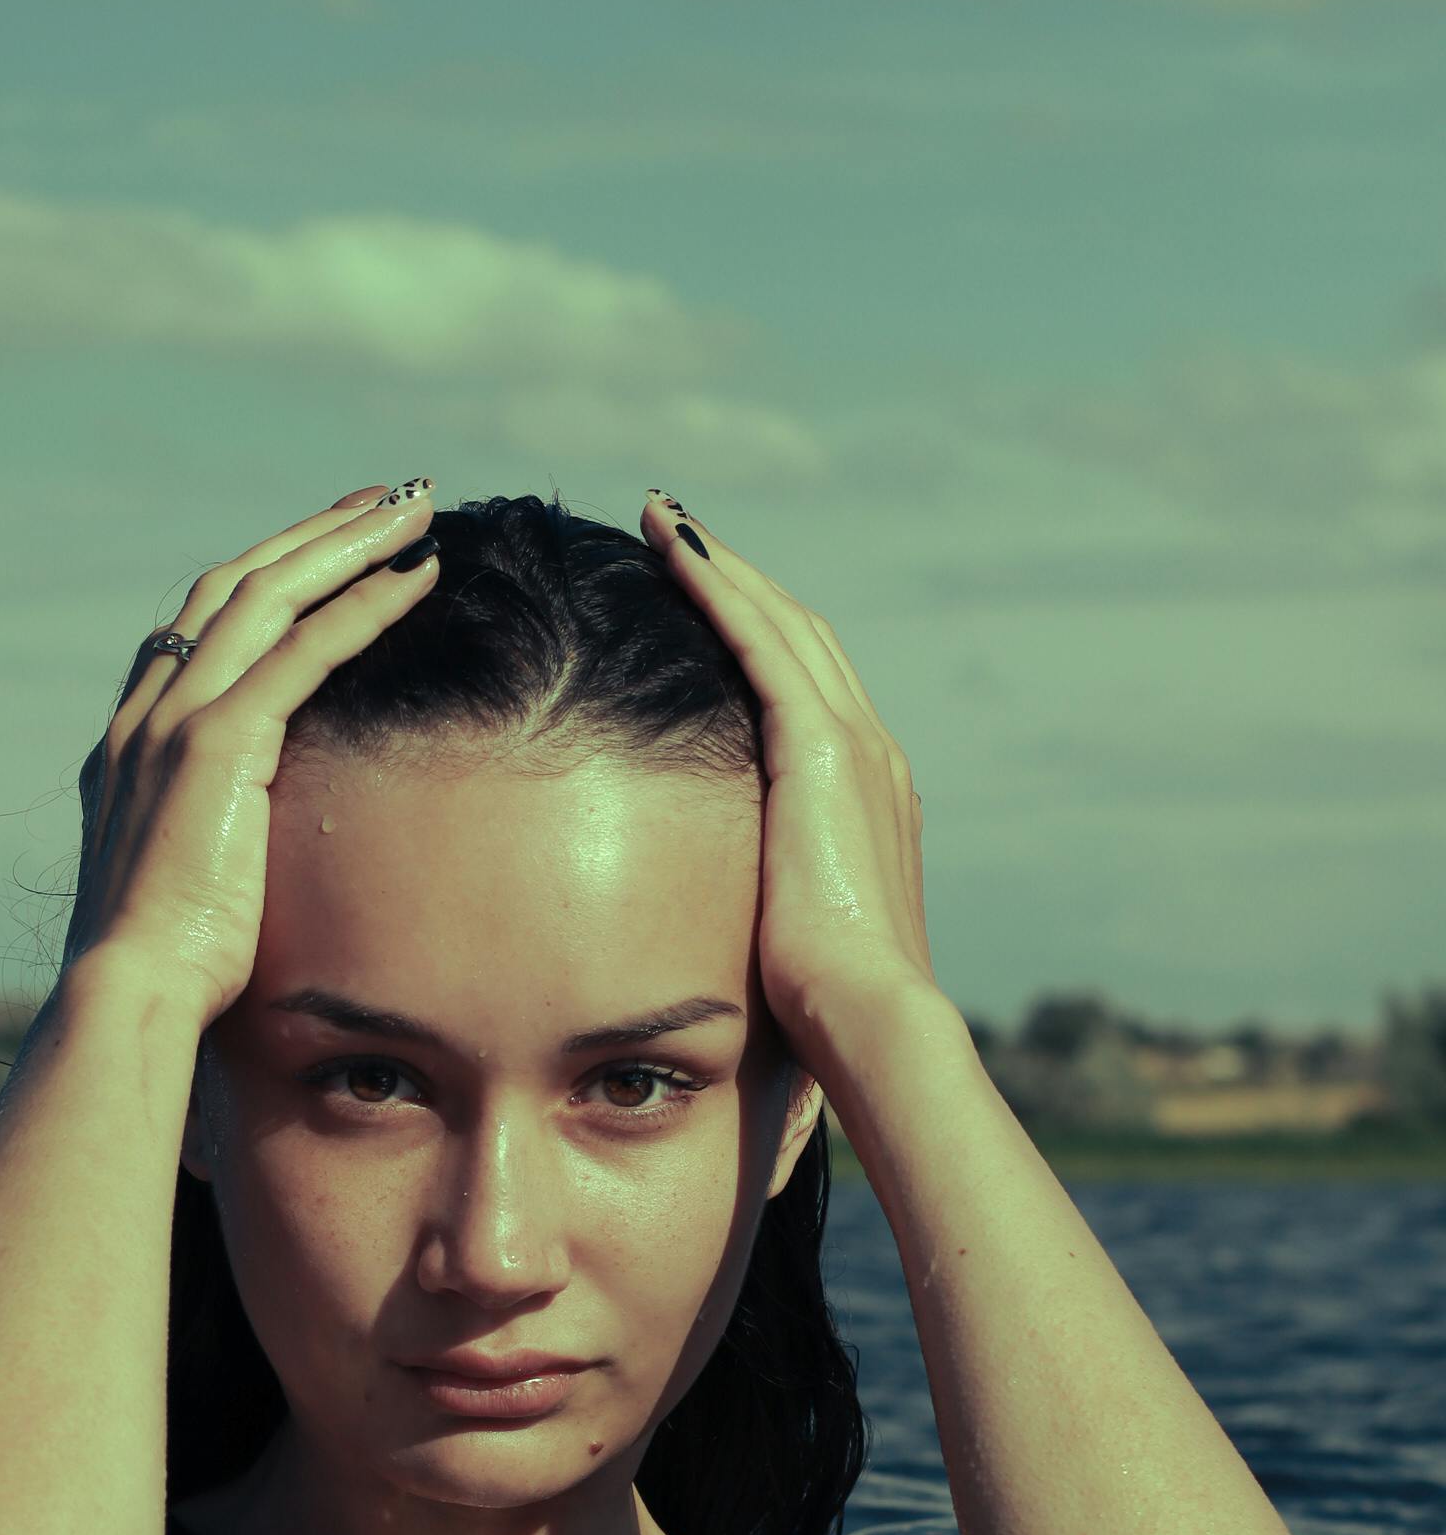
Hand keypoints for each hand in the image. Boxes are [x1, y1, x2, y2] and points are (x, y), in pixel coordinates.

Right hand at [64, 480, 438, 1029]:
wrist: (130, 992)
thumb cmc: (168, 966)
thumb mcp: (186, 877)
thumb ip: (213, 834)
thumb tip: (257, 847)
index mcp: (132, 738)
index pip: (202, 622)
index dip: (269, 571)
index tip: (330, 544)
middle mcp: (147, 712)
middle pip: (236, 583)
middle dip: (315, 533)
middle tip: (385, 498)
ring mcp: (176, 721)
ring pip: (269, 594)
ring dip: (347, 543)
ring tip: (413, 509)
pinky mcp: (216, 744)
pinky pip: (302, 651)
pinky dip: (362, 606)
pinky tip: (416, 579)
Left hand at [638, 490, 943, 1060]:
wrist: (871, 1014)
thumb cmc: (828, 1005)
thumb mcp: (799, 936)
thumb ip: (775, 907)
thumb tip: (736, 938)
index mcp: (870, 796)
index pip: (811, 690)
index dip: (760, 636)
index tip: (708, 602)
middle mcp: (872, 755)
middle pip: (801, 637)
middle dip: (740, 580)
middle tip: (676, 531)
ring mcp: (853, 745)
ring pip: (781, 624)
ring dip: (722, 565)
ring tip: (663, 520)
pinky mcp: (820, 749)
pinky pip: (761, 644)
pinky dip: (720, 590)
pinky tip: (674, 553)